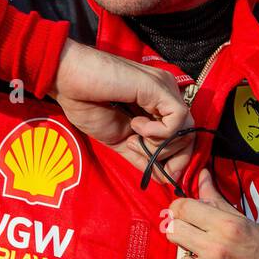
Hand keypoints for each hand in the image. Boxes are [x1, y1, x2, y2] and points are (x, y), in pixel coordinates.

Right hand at [52, 39, 194, 182]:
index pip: (184, 137)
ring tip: (133, 135)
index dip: (175, 159)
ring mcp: (164, 88)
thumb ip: (143, 157)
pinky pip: (177, 119)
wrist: (69, 80)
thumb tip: (165, 179)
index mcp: (158, 105)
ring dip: (159, 145)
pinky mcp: (159, 86)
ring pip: (186, 130)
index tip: (155, 169)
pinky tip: (135, 124)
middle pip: (190, 135)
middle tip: (138, 149)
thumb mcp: (120, 141)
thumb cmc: (87, 104)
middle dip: (169, 157)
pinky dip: (158, 132)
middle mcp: (166, 94)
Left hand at [167, 169, 258, 258]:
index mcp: (227, 226)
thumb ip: (219, 201)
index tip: (186, 216)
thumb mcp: (248, 223)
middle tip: (198, 240)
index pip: (182, 208)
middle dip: (184, 234)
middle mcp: (216, 251)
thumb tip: (201, 176)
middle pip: (174, 233)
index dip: (182, 210)